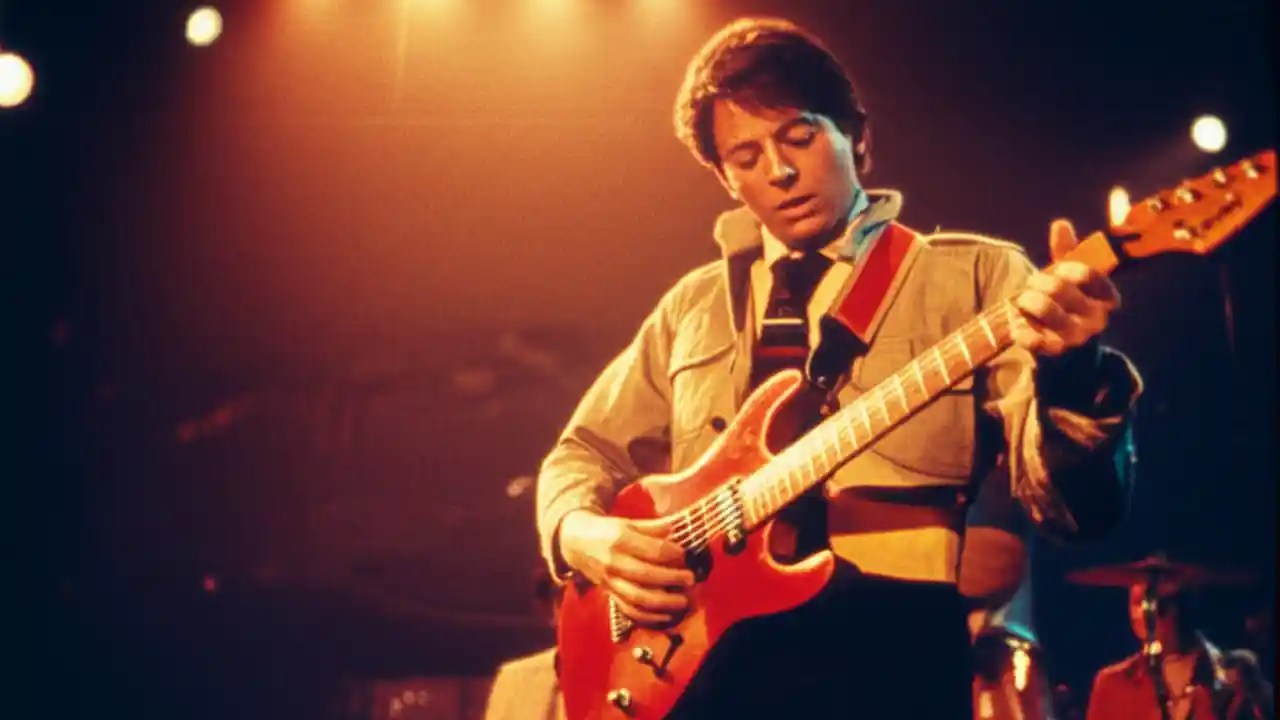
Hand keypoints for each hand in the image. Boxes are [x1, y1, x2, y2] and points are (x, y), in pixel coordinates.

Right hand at [558, 510, 694, 625]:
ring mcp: (610, 581)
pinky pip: (629, 610)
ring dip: (663, 602)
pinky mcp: (609, 594)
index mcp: (620, 539)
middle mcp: (614, 562)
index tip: (685, 554)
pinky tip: (665, 615)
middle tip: (690, 579)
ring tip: (682, 601)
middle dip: (672, 579)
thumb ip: (651, 527)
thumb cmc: (607, 530)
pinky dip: (648, 617)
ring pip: (638, 597)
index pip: (652, 550)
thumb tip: (674, 530)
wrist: (576, 543)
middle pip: (647, 575)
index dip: (673, 553)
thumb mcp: (627, 522)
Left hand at [1012, 219, 1120, 356]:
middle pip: (1059, 288)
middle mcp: (1095, 320)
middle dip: (1039, 281)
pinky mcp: (1053, 353)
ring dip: (1027, 300)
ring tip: (1023, 300)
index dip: (1067, 268)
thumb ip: (1067, 252)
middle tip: (1031, 283)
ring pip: (1045, 308)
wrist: (1069, 349)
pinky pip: (1030, 336)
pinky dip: (1018, 326)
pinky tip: (1018, 323)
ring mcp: (1075, 338)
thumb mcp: (1073, 278)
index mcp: (1106, 298)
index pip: (1088, 274)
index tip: (1058, 268)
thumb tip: (1060, 224)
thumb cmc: (1070, 303)